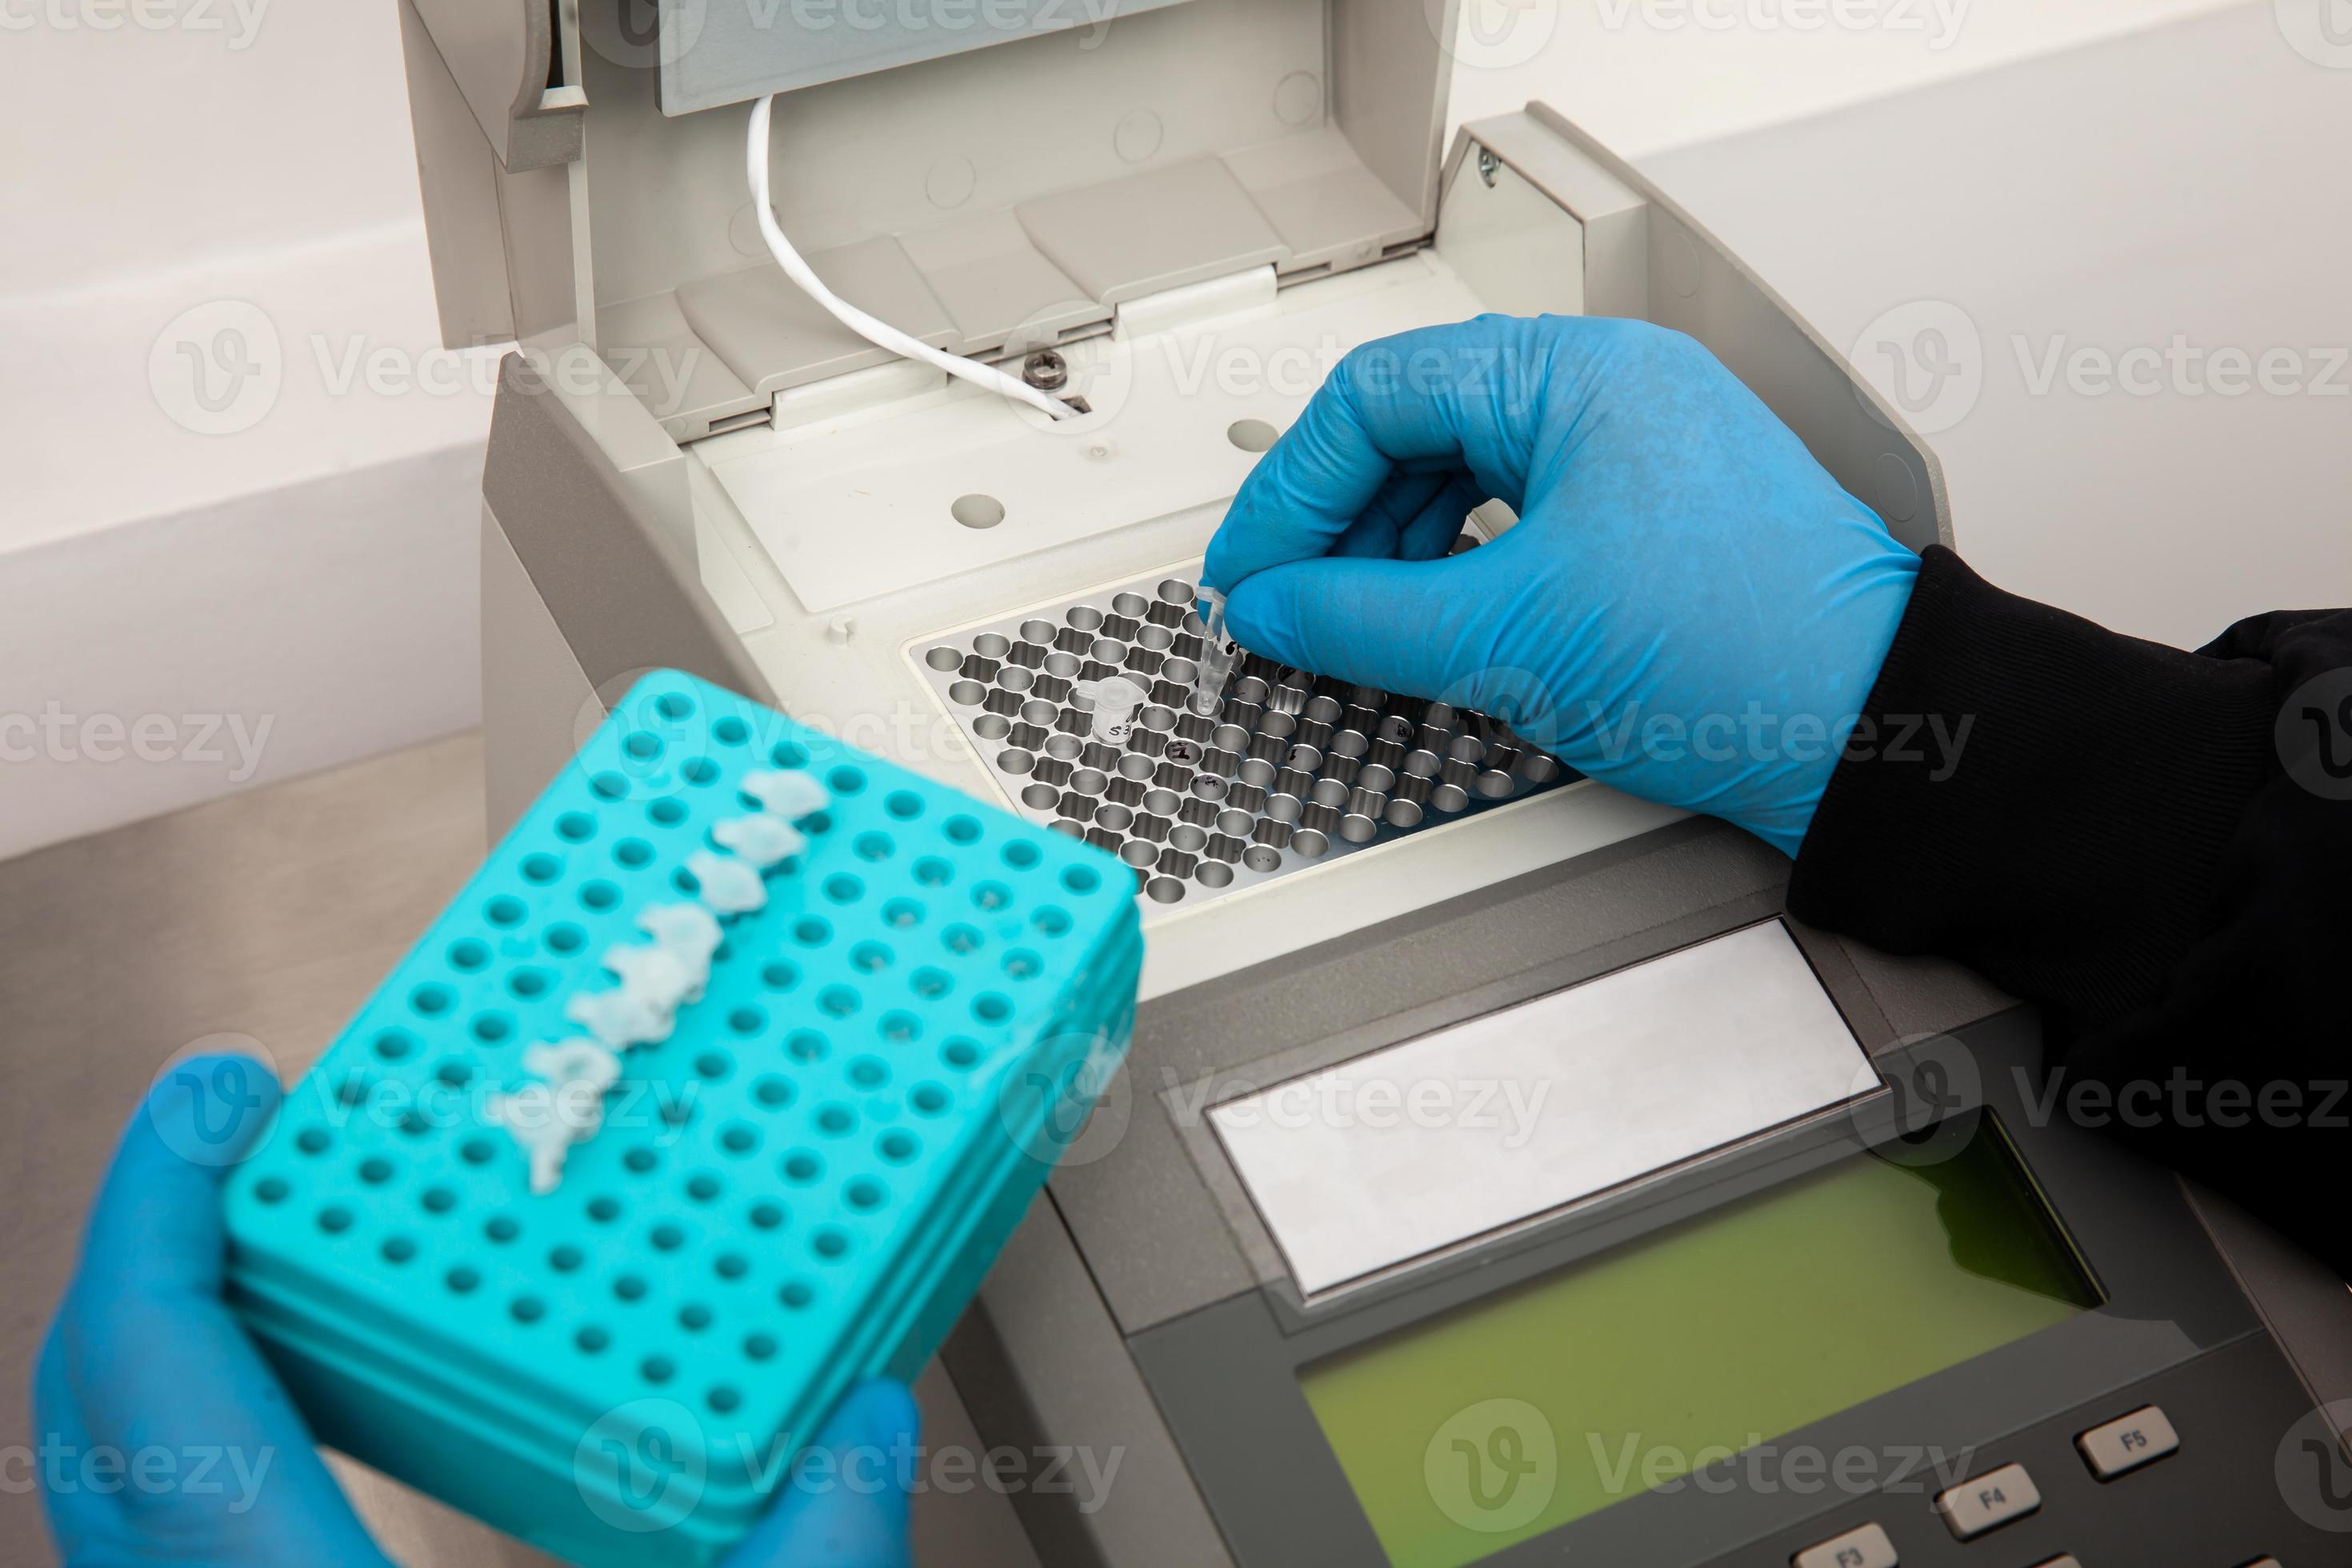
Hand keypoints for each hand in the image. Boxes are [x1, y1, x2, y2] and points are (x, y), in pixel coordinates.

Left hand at [36, 1054, 917, 1566]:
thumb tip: (861, 1429)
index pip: (156, 1384)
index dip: (161, 1212)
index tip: (223, 1098)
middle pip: (95, 1430)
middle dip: (150, 1260)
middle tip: (247, 1152)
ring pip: (114, 1514)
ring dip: (168, 1367)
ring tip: (279, 1279)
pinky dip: (209, 1469)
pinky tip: (317, 1450)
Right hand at [1202, 315, 1919, 855]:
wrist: (1878, 732)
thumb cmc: (1745, 657)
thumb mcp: (1508, 640)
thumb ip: (1360, 616)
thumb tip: (1271, 607)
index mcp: (1576, 374)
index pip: (1377, 397)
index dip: (1290, 490)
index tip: (1251, 574)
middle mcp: (1608, 389)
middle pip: (1415, 424)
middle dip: (1336, 518)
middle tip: (1286, 601)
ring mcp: (1634, 447)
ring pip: (1463, 469)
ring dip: (1389, 544)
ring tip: (1351, 622)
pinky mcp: (1650, 511)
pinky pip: (1516, 510)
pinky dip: (1453, 563)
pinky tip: (1428, 618)